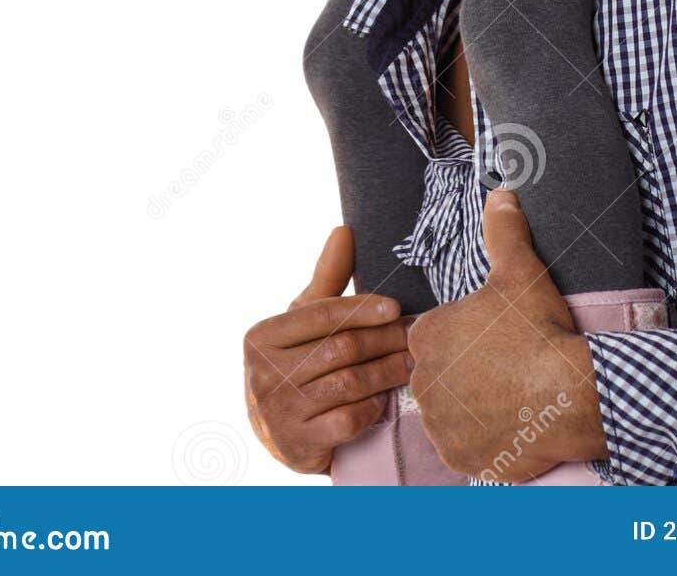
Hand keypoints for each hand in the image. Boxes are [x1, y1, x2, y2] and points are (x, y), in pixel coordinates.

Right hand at [242, 224, 412, 476]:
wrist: (276, 429)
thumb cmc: (295, 360)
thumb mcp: (302, 319)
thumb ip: (326, 278)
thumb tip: (344, 231)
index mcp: (262, 336)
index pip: (322, 314)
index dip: (363, 309)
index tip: (396, 308)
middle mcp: (265, 374)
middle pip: (340, 349)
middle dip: (383, 340)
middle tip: (414, 335)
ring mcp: (280, 413)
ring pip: (348, 384)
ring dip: (387, 372)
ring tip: (411, 362)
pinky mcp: (299, 445)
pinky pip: (348, 420)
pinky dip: (372, 407)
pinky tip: (385, 397)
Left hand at [406, 188, 607, 481]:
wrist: (569, 392)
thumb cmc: (540, 329)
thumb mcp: (521, 271)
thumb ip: (503, 232)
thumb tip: (500, 194)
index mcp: (427, 336)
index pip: (436, 337)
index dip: (467, 339)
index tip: (495, 341)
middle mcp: (422, 381)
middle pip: (440, 377)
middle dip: (466, 375)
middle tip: (505, 370)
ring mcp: (439, 425)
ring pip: (451, 415)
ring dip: (472, 410)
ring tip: (510, 398)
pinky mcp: (459, 458)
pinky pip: (465, 450)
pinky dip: (483, 442)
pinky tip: (509, 426)